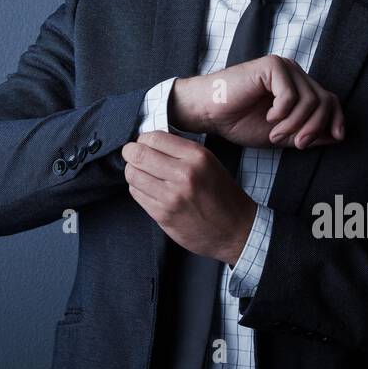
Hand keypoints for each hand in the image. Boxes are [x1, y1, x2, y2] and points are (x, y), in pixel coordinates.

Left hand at [121, 131, 256, 264]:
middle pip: (138, 154)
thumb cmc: (221, 194)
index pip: (154, 137)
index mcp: (197, 156)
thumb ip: (180, 150)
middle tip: (134, 156)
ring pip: (132, 174)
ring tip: (143, 174)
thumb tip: (147, 140)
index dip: (143, 139)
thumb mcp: (209, 162)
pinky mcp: (163, 215)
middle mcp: (184, 174)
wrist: (236, 230)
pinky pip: (136, 194)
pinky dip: (138, 189)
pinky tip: (149, 190)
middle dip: (131, 153)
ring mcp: (172, 196)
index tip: (144, 144)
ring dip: (133, 172)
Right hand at [170, 54, 344, 149]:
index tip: (337, 138)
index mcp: (297, 87)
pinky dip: (282, 112)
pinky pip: (290, 94)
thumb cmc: (239, 122)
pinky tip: (268, 117)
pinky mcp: (271, 65)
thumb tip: (336, 137)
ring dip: (294, 124)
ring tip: (275, 135)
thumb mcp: (280, 134)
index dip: (337, 118)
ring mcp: (283, 67)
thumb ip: (306, 134)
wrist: (208, 112)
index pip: (329, 100)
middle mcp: (293, 74)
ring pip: (310, 100)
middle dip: (314, 127)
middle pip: (324, 100)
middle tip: (298, 144)